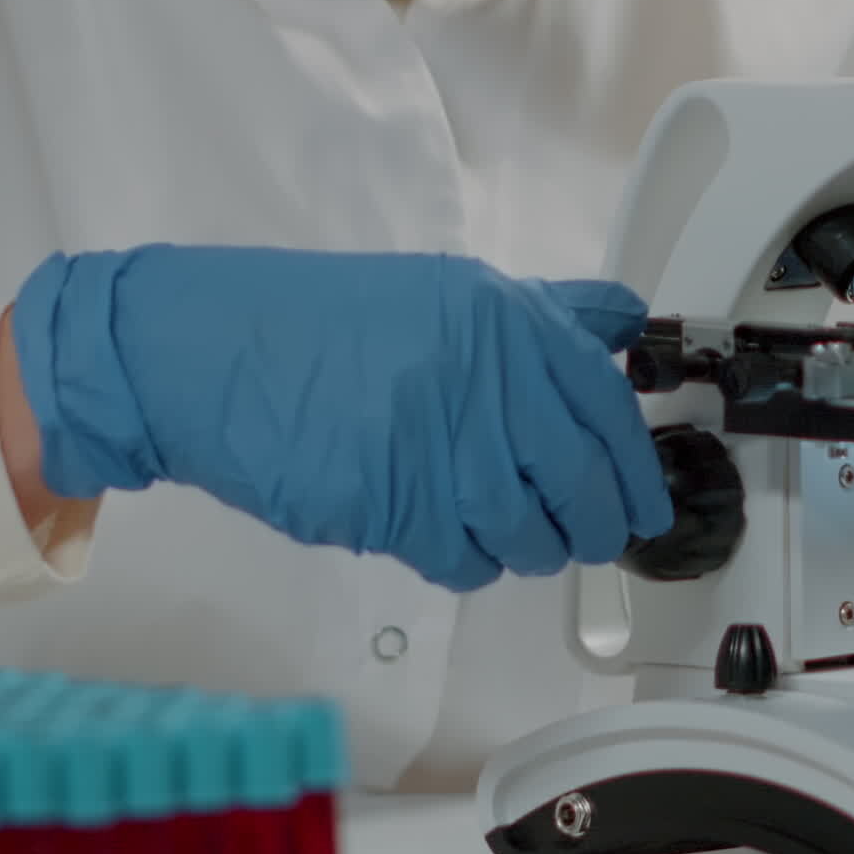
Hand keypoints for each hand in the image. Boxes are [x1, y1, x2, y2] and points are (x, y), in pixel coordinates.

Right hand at [11, 247, 672, 591]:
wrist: (211, 350)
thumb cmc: (323, 322)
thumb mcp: (445, 292)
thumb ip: (545, 316)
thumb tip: (624, 330)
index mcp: (505, 323)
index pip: (607, 413)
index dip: (634, 471)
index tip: (642, 500)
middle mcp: (485, 383)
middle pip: (581, 488)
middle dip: (595, 526)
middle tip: (589, 534)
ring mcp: (438, 448)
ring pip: (526, 536)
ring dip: (526, 547)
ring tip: (499, 527)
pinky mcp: (391, 507)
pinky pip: (461, 560)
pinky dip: (464, 559)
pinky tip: (442, 530)